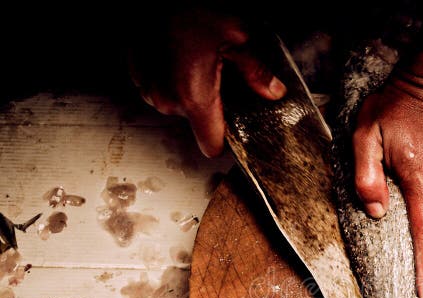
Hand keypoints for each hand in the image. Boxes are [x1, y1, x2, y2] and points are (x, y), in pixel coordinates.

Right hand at [127, 7, 285, 156]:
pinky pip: (161, 88)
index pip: (211, 146)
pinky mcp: (137, 74)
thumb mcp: (235, 35)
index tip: (235, 124)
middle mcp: (167, 99)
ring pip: (179, 104)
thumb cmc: (186, 5)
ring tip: (196, 57)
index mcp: (194, 97)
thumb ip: (256, 70)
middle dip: (211, 102)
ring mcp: (148, 88)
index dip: (226, 139)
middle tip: (218, 70)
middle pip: (198, 121)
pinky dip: (172, 76)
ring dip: (190, 89)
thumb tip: (274, 91)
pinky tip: (179, 52)